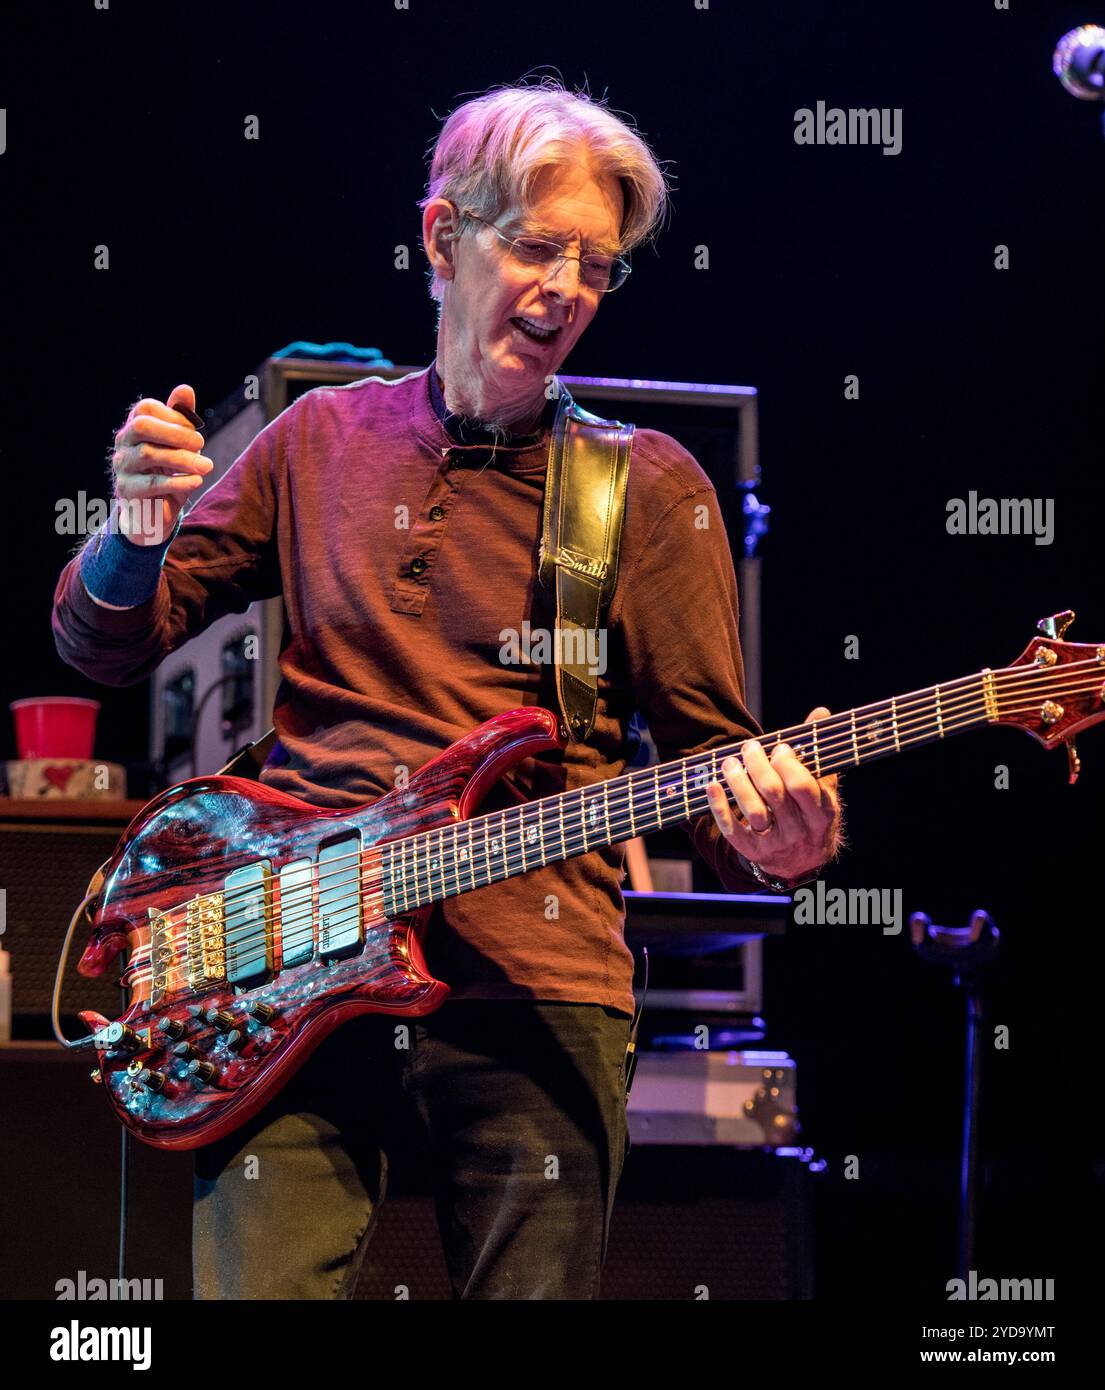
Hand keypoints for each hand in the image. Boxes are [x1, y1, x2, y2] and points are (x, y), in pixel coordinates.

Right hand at [111, 384, 212, 545]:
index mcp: (134, 428)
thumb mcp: (178, 446)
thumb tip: (185, 389)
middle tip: (201, 443)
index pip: (145, 408)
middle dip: (175, 433)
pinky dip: (179, 480)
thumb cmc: (168, 473)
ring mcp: (122, 467)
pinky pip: (152, 483)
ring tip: (207, 466)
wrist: (154, 512)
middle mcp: (123, 444)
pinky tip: (197, 481)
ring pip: (149, 454)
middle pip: (142, 426)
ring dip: (183, 459)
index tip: (194, 430)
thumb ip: (180, 418)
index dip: (172, 415)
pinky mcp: (128, 491)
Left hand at [706, 706, 842, 882]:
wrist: (803, 862)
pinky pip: (734, 832)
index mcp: (821, 813)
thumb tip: (820, 712)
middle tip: (749, 748)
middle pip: (774, 794)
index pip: (803, 786)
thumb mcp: (822, 787)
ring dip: (738, 783)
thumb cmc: (811, 814)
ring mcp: (776, 843)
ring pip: (754, 812)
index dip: (788, 764)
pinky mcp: (754, 852)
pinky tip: (712, 786)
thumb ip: (818, 752)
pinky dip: (720, 808)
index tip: (779, 748)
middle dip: (758, 766)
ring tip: (729, 763)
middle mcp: (799, 830)